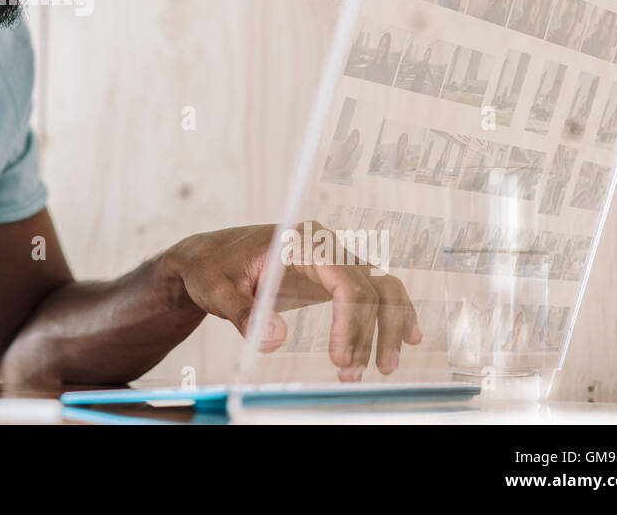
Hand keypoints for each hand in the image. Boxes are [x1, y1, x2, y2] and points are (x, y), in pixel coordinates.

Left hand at [165, 221, 422, 381]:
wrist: (207, 258)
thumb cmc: (210, 269)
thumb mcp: (217, 291)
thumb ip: (243, 314)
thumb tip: (274, 340)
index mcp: (300, 241)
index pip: (344, 281)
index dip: (350, 322)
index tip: (341, 358)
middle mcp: (324, 244)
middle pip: (369, 289)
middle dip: (368, 335)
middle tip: (353, 374)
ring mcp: (332, 259)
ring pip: (381, 289)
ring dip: (388, 327)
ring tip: (384, 368)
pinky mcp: (333, 276)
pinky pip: (374, 291)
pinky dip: (394, 312)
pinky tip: (409, 337)